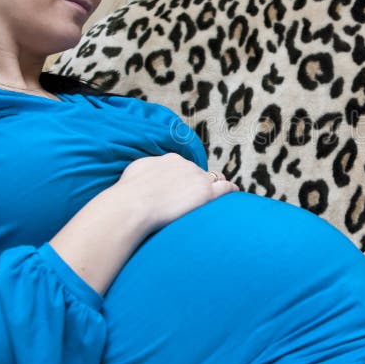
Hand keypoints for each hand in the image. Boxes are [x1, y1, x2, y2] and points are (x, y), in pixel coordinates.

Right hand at [109, 153, 238, 230]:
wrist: (133, 204)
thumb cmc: (129, 192)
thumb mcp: (136, 170)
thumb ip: (147, 168)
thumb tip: (148, 172)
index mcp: (170, 159)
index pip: (183, 167)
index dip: (184, 178)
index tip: (182, 187)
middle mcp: (187, 165)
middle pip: (198, 174)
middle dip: (196, 183)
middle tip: (194, 197)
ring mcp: (198, 178)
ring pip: (213, 180)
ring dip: (215, 186)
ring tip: (220, 193)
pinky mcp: (206, 193)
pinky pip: (225, 188)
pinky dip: (231, 190)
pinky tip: (235, 192)